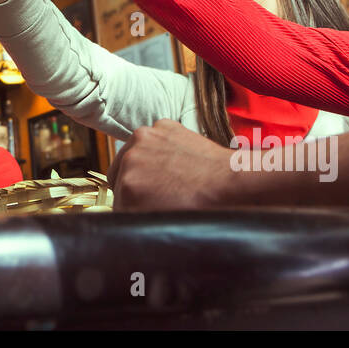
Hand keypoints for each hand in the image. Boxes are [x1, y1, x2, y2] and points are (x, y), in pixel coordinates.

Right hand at [110, 119, 230, 211]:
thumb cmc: (202, 206)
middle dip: (135, 186)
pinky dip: (160, 149)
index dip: (131, 208)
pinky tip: (177, 162)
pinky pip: (152, 140)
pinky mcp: (163, 126)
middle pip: (120, 176)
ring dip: (145, 166)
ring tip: (170, 179)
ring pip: (134, 156)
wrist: (232, 184)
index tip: (143, 210)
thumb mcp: (159, 221)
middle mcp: (131, 157)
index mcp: (127, 185)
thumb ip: (134, 215)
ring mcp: (147, 137)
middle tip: (159, 196)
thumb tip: (125, 214)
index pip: (116, 201)